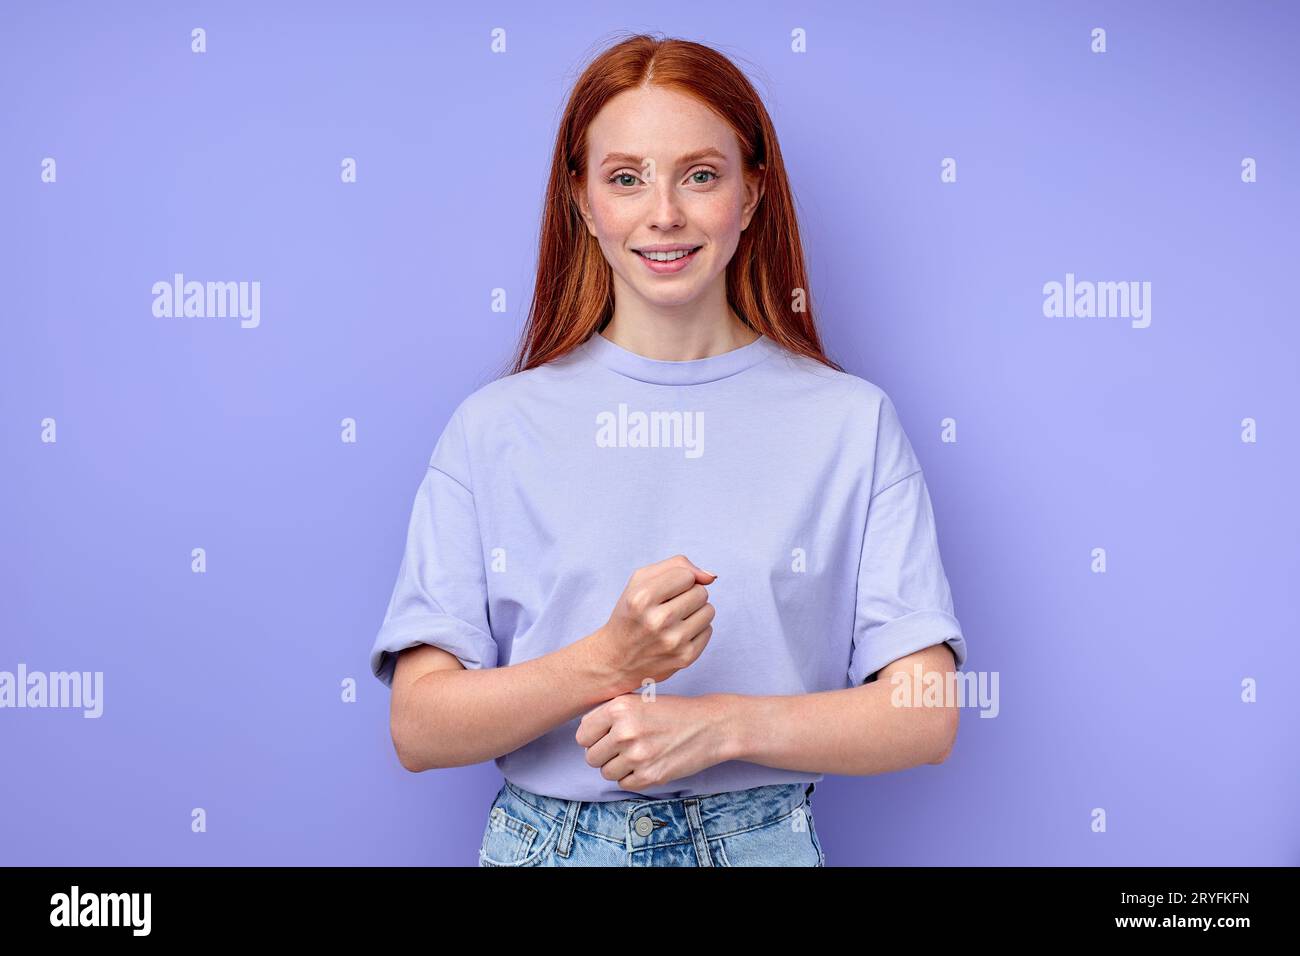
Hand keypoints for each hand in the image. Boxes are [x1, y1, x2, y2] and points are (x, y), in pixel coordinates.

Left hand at [576, 692, 732, 791]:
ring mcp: (637, 756)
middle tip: (624, 747)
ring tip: (638, 754)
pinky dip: (633, 778)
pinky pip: (624, 784)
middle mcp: (625, 731)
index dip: (593, 738)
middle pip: (591, 756)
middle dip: (605, 754)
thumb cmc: (673, 712)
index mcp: (619, 707)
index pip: (582, 734)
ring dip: (618, 767)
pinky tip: (648, 763)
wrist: (710, 726)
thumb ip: (610, 713)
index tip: (606, 737)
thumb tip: (584, 733)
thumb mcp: (639, 701)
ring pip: (606, 772)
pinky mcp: (649, 776)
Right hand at [592, 555, 716, 692]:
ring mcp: (673, 641)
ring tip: (674, 620)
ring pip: (709, 610)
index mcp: (642, 598)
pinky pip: (709, 630)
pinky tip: (677, 635)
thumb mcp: (640, 581)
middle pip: (701, 592)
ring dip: (695, 612)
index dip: (678, 580)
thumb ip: (677, 565)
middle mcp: (657, 621)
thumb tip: (711, 577)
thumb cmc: (631, 613)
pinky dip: (697, 630)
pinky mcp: (685, 658)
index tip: (663, 592)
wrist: (617, 659)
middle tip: (668, 606)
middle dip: (688, 595)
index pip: (686, 576)